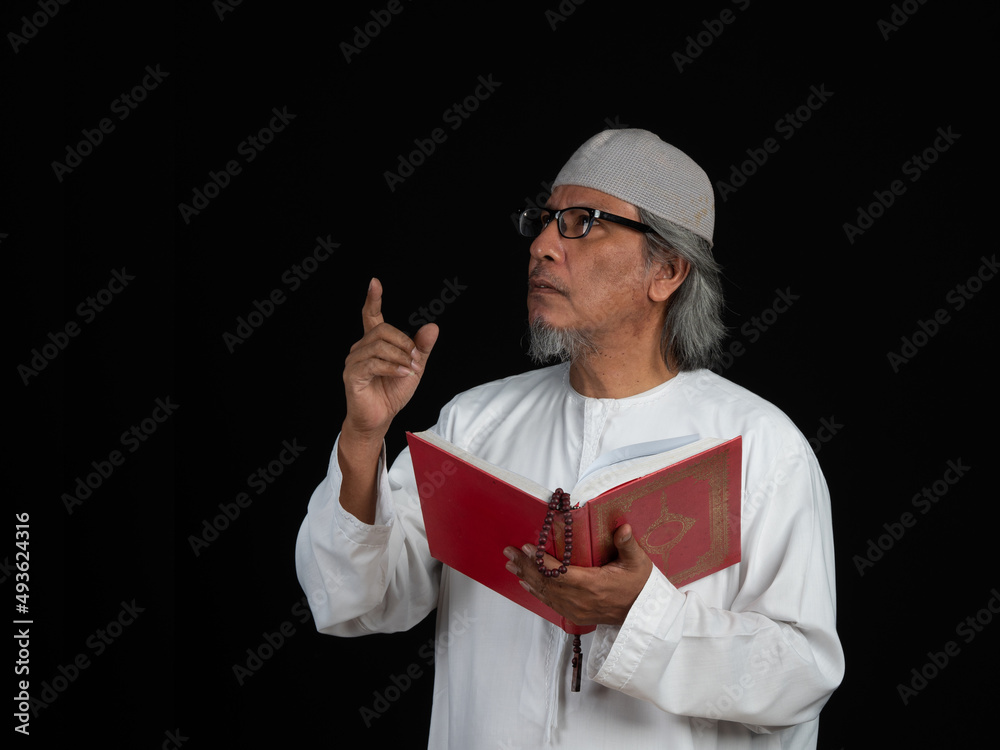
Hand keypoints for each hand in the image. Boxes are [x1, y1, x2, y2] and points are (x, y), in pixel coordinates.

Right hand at [342, 277, 438, 444]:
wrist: (380, 417)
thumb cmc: (392, 392)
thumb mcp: (414, 367)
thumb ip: (421, 347)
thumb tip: (432, 326)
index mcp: (374, 343)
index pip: (371, 315)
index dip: (373, 299)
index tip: (375, 282)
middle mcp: (361, 348)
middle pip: (382, 330)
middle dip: (404, 342)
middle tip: (414, 359)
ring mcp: (354, 360)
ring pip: (379, 346)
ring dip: (400, 357)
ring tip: (409, 369)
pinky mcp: (352, 374)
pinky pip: (373, 363)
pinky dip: (392, 367)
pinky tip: (402, 373)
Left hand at [503, 524, 653, 626]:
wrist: (642, 615)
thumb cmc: (640, 586)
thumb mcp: (638, 563)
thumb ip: (628, 545)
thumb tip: (623, 528)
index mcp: (592, 585)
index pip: (559, 573)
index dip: (540, 562)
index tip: (527, 548)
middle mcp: (580, 600)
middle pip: (546, 583)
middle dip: (525, 566)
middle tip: (509, 552)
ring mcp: (576, 610)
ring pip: (545, 593)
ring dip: (526, 578)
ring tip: (511, 564)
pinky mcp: (575, 615)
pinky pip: (550, 603)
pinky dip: (536, 591)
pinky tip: (525, 582)